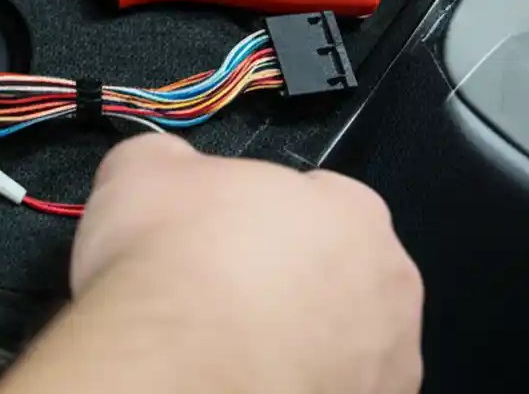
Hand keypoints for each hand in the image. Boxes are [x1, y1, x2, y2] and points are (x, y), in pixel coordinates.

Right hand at [0, 134, 422, 393]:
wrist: (170, 366)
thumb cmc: (169, 267)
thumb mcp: (141, 167)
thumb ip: (172, 158)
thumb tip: (165, 163)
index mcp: (348, 208)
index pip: (315, 198)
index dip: (260, 215)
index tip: (221, 233)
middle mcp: (387, 284)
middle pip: (339, 270)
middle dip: (290, 278)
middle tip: (223, 290)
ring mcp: (385, 359)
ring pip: (343, 340)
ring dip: (299, 338)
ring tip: (231, 344)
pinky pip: (331, 388)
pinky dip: (296, 383)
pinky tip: (245, 378)